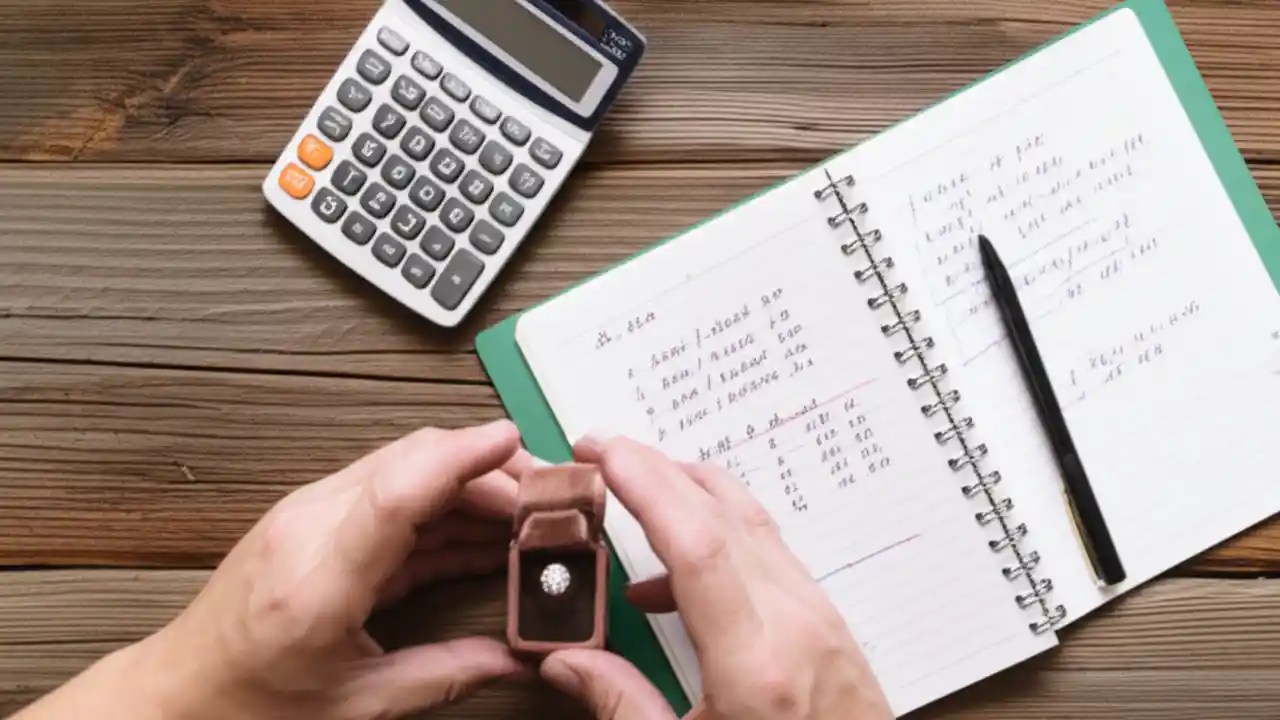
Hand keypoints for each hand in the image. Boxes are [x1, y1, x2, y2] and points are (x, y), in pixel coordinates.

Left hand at [17, 420, 528, 719]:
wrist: (176, 695)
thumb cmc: (244, 702)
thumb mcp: (353, 705)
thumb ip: (443, 675)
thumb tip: (513, 659)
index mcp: (319, 577)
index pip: (399, 488)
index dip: (462, 456)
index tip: (513, 439)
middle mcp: (310, 528)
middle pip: (413, 462)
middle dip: (490, 470)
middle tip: (548, 500)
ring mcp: (308, 517)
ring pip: (405, 470)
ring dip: (470, 485)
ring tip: (526, 518)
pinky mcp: (313, 521)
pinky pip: (390, 495)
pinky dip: (440, 506)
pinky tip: (478, 534)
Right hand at [541, 436, 891, 719]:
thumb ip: (622, 707)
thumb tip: (564, 659)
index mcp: (756, 667)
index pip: (696, 545)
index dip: (645, 486)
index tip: (601, 452)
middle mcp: (796, 627)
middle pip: (723, 515)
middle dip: (656, 468)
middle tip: (600, 449)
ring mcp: (821, 620)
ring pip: (752, 523)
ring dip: (689, 491)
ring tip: (630, 488)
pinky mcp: (829, 625)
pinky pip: (768, 555)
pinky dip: (717, 535)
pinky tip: (671, 579)